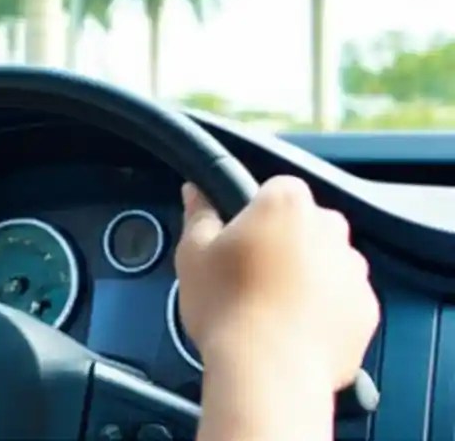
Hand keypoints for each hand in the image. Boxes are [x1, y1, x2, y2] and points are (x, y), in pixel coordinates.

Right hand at [175, 176, 378, 390]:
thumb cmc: (228, 309)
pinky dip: (325, 309)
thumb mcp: (193, 255)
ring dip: (306, 275)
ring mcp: (354, 271)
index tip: (238, 235)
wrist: (268, 372)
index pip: (277, 187)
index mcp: (286, 205)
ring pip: (327, 262)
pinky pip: (343, 299)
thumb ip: (199, 215)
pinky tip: (292, 328)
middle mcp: (329, 230)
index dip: (255, 210)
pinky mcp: (367, 310)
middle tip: (250, 273)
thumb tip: (197, 193)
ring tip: (270, 307)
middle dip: (284, 241)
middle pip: (307, 223)